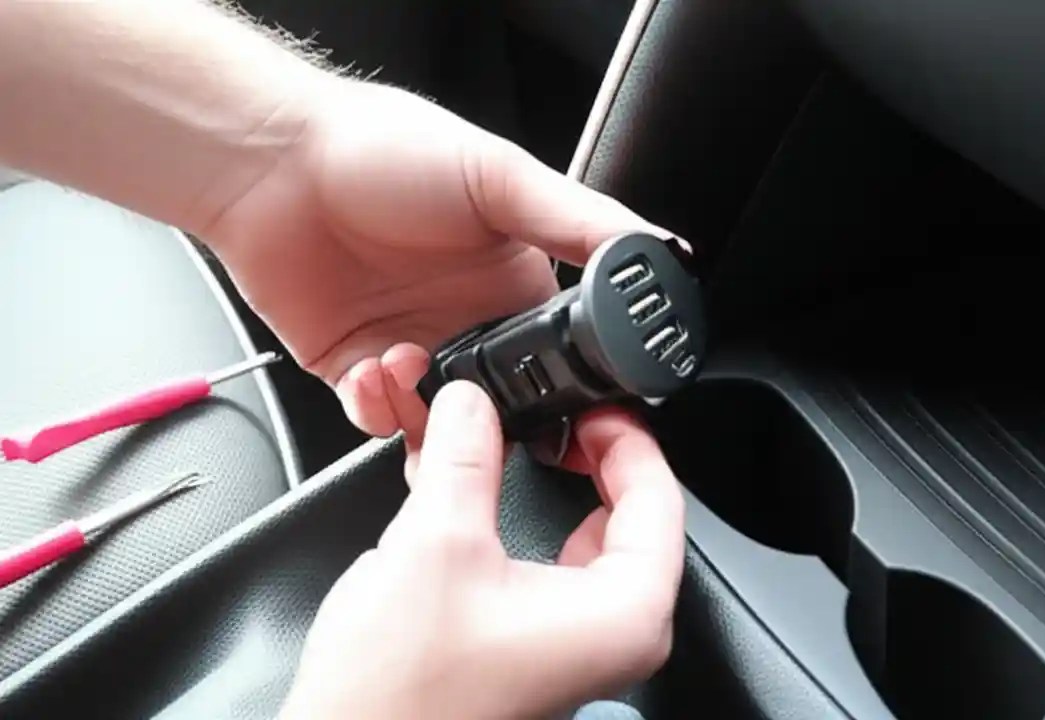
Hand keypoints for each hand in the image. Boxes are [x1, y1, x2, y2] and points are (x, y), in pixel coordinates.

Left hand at [205, 78, 667, 466]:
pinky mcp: (358, 373)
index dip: (569, 387)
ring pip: (444, 430)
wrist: (273, 164)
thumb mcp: (500, 178)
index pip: (562, 358)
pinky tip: (374, 368)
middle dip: (497, 421)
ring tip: (409, 364)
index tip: (570, 404)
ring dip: (430, 417)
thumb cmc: (383, 151)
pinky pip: (381, 422)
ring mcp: (416, 352)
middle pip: (505, 408)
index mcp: (518, 284)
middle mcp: (471, 325)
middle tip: (485, 410)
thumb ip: (579, 223)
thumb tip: (657, 248)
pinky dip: (381, 410)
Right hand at [278, 381, 685, 719]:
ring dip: (549, 483)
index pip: (659, 498)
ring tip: (520, 439)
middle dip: (587, 456)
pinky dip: (520, 518)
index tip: (591, 403)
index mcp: (623, 614)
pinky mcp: (532, 645)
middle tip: (555, 415)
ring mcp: (572, 644)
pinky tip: (485, 490)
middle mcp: (612, 636)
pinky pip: (547, 562)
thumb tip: (472, 402)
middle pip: (628, 515)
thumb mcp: (435, 545)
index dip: (625, 437)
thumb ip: (464, 458)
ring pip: (582, 536)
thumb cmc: (400, 700)